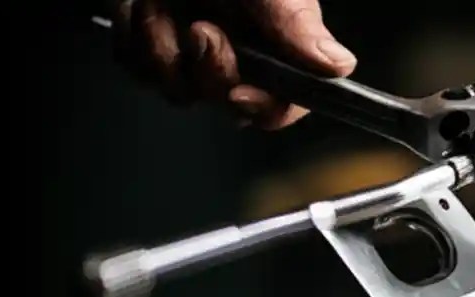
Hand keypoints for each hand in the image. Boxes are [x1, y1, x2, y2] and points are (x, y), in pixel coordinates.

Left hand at [111, 0, 357, 129]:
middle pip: (228, 103)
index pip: (283, 105)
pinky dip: (135, 37)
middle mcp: (240, 55)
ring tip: (162, 2)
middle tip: (199, 26)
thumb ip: (296, 22)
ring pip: (179, 90)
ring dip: (162, 46)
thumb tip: (339, 65)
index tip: (239, 93)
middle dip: (208, 67)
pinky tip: (144, 5)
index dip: (265, 108)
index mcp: (277, 43)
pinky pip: (139, 69)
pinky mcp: (151, 48)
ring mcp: (193, 55)